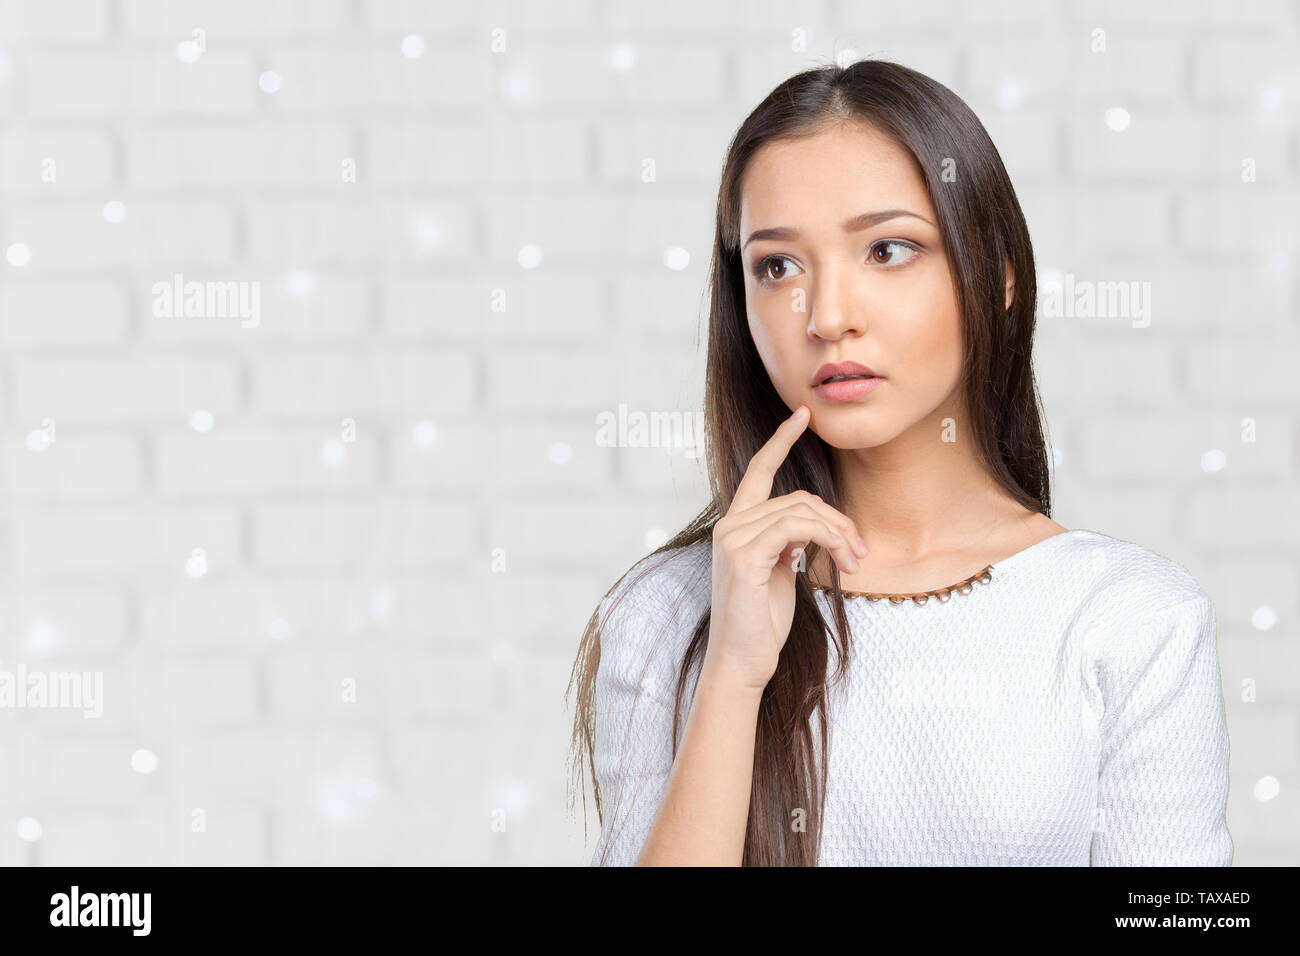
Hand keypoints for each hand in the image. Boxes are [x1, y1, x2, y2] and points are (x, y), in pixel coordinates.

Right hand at [705, 405, 867, 693]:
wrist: (742, 662)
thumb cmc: (761, 622)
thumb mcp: (780, 572)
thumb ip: (789, 541)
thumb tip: (812, 526)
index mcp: (737, 526)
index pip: (759, 470)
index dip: (780, 440)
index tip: (802, 414)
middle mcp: (730, 526)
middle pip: (798, 497)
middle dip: (837, 520)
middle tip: (859, 552)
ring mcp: (733, 539)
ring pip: (800, 510)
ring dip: (838, 534)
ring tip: (853, 562)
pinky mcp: (743, 555)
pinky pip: (794, 528)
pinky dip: (824, 538)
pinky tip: (836, 559)